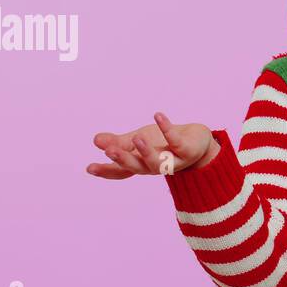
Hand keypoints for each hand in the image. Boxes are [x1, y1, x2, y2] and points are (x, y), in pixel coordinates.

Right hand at [86, 112, 216, 178]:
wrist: (196, 141)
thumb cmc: (163, 142)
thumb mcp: (139, 140)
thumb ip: (119, 142)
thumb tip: (95, 140)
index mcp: (140, 164)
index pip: (120, 171)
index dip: (105, 171)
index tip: (89, 168)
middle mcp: (154, 166)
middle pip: (136, 167)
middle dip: (123, 160)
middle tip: (109, 151)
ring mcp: (171, 161)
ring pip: (156, 162)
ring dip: (145, 151)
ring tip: (137, 138)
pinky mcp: (186, 151)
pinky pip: (175, 141)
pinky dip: (166, 128)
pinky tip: (158, 115)